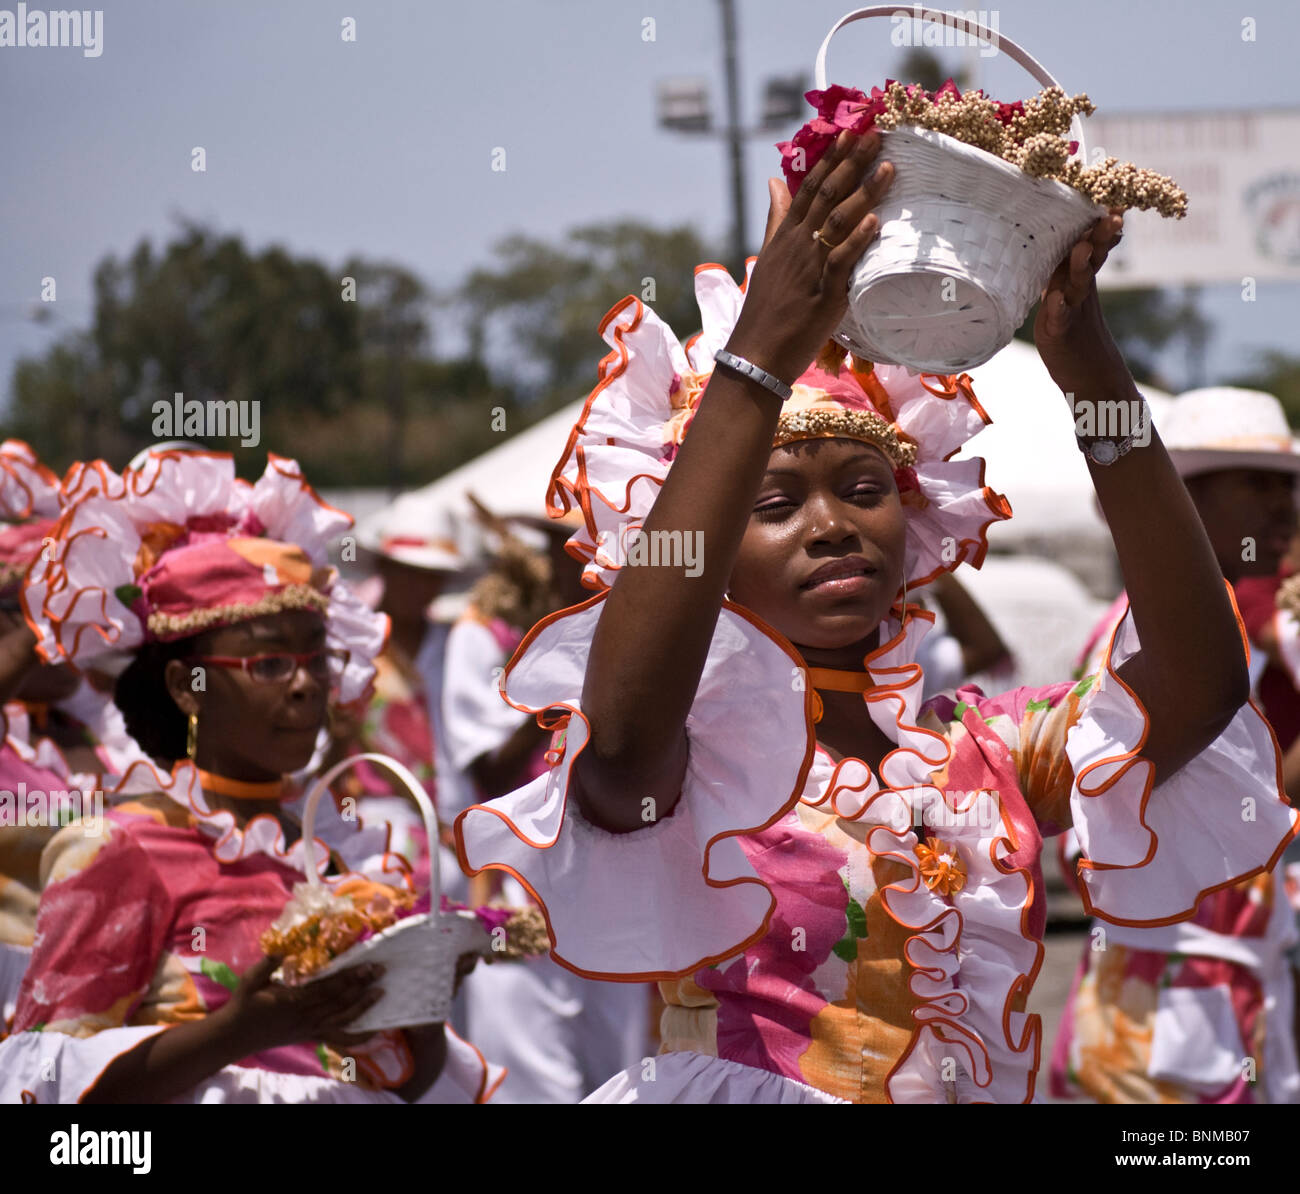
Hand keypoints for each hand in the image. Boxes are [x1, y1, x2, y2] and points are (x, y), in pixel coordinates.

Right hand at [210, 955, 385, 1056]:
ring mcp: (311, 1029)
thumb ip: (267, 964)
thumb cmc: (245, 1004)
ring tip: (381, 992)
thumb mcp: (250, 980)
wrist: (236, 1035)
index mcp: (294, 1000)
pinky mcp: (312, 1036)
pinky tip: (374, 1029)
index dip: (349, 977)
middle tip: (380, 971)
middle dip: (362, 985)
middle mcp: (307, 1016)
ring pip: (343, 1019)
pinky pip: (339, 1038)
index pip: (328, 988)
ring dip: (364, 1005)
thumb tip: (282, 948)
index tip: (366, 965)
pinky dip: (358, 1036)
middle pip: (340, 1001)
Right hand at [725, 130, 892, 384]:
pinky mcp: (823, 292)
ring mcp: (810, 267)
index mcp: (785, 236)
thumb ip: (776, 219)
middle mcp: (797, 245)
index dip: (830, 158)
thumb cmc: (766, 309)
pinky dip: (858, 240)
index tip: (850, 132)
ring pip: (838, 221)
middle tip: (876, 134)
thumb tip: (774, 182)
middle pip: (827, 195)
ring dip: (864, 193)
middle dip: (852, 163)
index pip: (809, 187)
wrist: (757, 352)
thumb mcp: (768, 257)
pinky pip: (842, 260)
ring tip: (888, 168)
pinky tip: (875, 220)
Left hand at [1033, 210, 1127, 396]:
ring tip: (1082, 246)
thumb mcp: (1074, 295)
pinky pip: (1060, 319)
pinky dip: (1059, 309)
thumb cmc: (1076, 332)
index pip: (1091, 245)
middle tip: (1112, 214)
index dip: (1100, 224)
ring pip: (1077, 284)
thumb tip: (1078, 238)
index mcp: (1080, 279)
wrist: (1090, 378)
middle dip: (1100, 235)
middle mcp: (1079, 291)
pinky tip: (1057, 299)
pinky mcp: (1059, 334)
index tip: (1112, 199)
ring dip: (1079, 264)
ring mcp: (1072, 311)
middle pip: (1090, 259)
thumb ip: (1074, 268)